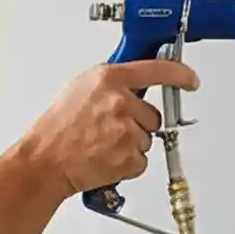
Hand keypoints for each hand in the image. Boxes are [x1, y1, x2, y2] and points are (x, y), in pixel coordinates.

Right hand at [20, 60, 199, 199]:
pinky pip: (141, 160)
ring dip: (130, 144)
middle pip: (153, 115)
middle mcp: (121, 102)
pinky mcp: (130, 157)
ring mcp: (127, 131)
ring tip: (102, 144)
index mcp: (108, 79)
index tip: (190, 79)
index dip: (179, 74)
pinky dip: (127, 163)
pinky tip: (106, 158)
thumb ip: (111, 84)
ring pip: (147, 139)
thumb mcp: (80, 89)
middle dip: (138, 123)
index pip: (157, 70)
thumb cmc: (57, 128)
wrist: (45, 161)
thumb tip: (134, 84)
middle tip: (109, 130)